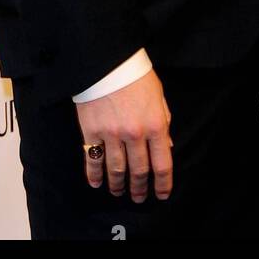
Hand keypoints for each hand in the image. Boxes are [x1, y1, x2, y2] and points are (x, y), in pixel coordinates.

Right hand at [74, 69, 172, 201]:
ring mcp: (112, 134)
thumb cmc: (136, 75)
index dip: (163, 183)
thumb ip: (164, 121)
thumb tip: (167, 146)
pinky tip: (97, 183)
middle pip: (139, 170)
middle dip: (139, 188)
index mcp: (155, 124)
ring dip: (118, 184)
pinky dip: (94, 174)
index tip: (161, 194)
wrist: (108, 60)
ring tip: (118, 192)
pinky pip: (93, 159)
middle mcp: (135, 134)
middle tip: (138, 197)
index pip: (162, 163)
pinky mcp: (91, 131)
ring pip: (116, 169)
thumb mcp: (159, 96)